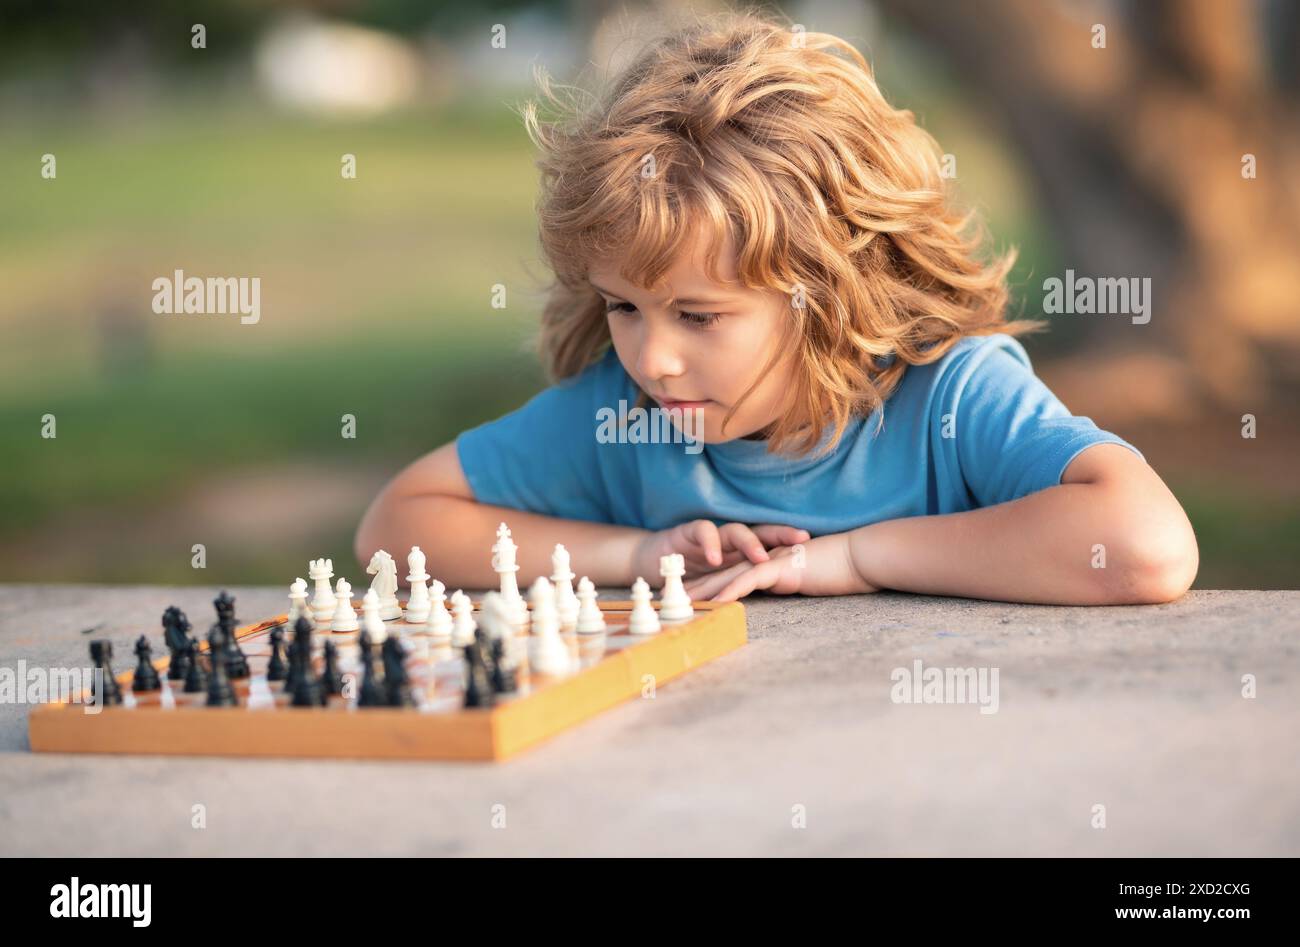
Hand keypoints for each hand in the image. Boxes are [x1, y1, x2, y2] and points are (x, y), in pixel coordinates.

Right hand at [631, 520, 810, 582]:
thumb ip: (744, 582)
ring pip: (734, 531)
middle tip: (800, 541)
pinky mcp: (687, 534)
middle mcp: (729, 539)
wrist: (653, 560)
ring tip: (761, 557)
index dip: (789, 542)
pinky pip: (703, 533)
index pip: (770, 541)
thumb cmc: (691, 571)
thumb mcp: (722, 579)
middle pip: (760, 531)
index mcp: (741, 549)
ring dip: (748, 543)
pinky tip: (716, 559)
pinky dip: (710, 545)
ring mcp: (710, 535)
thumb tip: (778, 593)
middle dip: (780, 535)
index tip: (812, 546)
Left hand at [683, 532, 877, 601]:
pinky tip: (718, 601)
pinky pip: (753, 578)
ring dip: (708, 589)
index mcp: (769, 564)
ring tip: (685, 604)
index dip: (711, 585)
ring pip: (732, 574)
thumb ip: (788, 585)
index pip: (734, 575)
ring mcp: (772, 561)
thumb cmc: (840, 571)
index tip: (691, 598)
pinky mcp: (783, 567)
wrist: (860, 557)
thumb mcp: (806, 581)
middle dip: (699, 587)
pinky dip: (734, 589)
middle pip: (724, 573)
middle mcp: (766, 560)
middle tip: (672, 601)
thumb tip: (776, 593)